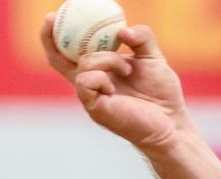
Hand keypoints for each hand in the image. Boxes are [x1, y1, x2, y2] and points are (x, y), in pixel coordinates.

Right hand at [39, 20, 190, 151]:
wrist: (171, 122)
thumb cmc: (161, 94)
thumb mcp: (153, 58)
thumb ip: (141, 38)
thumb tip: (122, 31)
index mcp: (100, 71)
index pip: (70, 52)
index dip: (57, 34)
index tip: (53, 15)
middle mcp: (90, 83)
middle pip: (59, 59)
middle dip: (50, 37)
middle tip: (51, 16)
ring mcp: (90, 96)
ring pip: (83, 65)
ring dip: (107, 59)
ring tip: (128, 70)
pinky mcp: (94, 108)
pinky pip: (85, 82)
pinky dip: (101, 77)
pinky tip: (116, 88)